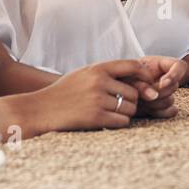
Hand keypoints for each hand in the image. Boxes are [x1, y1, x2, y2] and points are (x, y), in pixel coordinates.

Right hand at [31, 59, 150, 130]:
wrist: (40, 109)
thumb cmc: (64, 92)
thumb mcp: (83, 74)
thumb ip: (106, 72)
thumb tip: (137, 72)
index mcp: (97, 68)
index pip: (132, 66)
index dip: (144, 75)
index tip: (147, 83)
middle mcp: (99, 82)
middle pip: (134, 92)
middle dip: (131, 101)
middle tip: (120, 105)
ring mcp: (97, 100)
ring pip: (129, 108)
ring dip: (125, 113)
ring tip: (112, 113)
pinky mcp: (95, 117)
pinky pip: (122, 121)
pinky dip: (119, 123)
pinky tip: (108, 121)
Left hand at [126, 55, 188, 118]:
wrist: (115, 91)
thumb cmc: (121, 79)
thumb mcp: (128, 77)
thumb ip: (140, 83)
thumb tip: (154, 95)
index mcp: (161, 65)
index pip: (180, 66)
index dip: (174, 75)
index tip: (162, 83)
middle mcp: (166, 79)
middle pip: (174, 86)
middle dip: (158, 92)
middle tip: (143, 94)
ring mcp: (165, 94)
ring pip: (170, 100)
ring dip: (155, 102)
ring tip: (140, 101)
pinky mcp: (163, 108)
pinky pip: (170, 111)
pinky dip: (158, 112)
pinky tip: (148, 109)